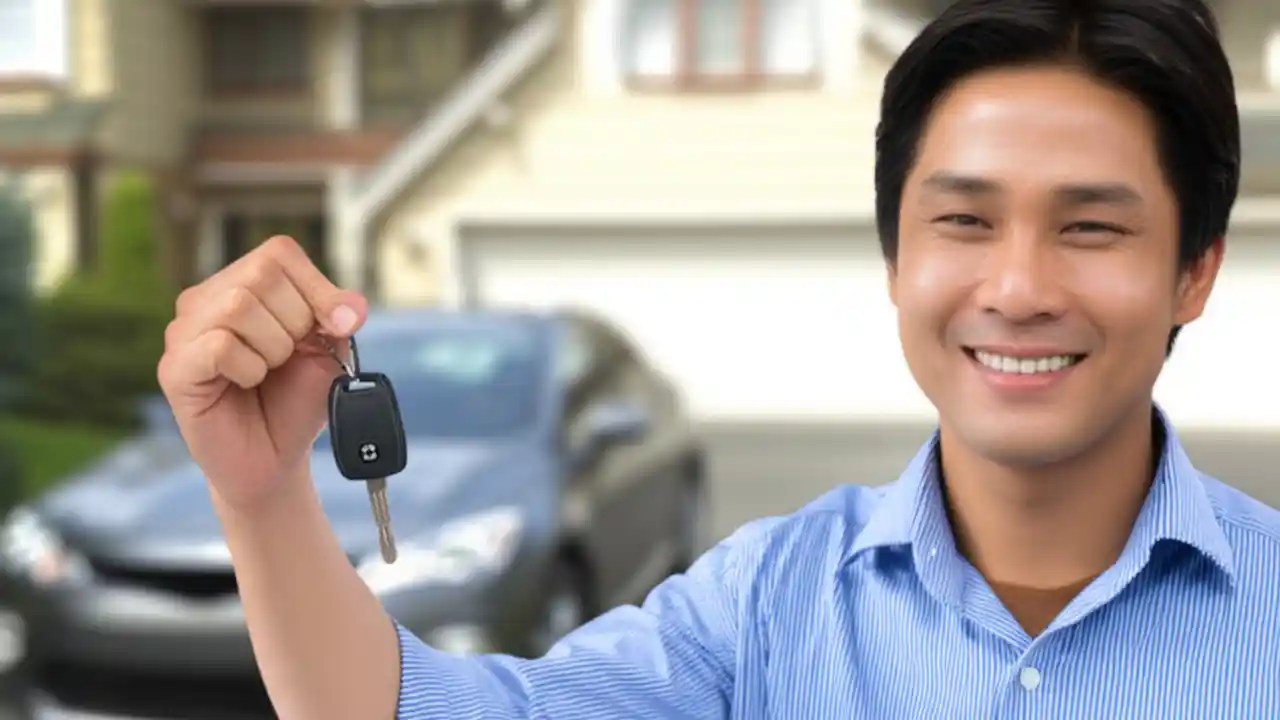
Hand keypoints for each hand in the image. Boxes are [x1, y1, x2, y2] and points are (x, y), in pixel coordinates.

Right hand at [157, 236, 368, 509]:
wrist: (274, 459)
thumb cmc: (294, 401)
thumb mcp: (329, 350)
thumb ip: (338, 318)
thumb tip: (350, 308)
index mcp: (243, 284)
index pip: (280, 253)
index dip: (317, 287)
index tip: (336, 326)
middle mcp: (207, 298)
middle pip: (261, 274)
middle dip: (295, 323)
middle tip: (286, 359)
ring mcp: (184, 331)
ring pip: (239, 306)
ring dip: (273, 348)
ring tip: (265, 372)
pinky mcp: (174, 367)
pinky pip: (220, 346)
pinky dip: (249, 369)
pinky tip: (245, 384)